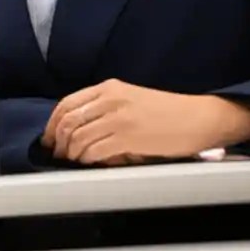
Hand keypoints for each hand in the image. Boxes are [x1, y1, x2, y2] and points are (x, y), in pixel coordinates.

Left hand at [40, 79, 249, 164]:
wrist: (200, 118)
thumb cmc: (168, 112)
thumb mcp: (130, 99)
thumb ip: (104, 108)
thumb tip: (77, 130)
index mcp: (108, 88)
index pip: (66, 104)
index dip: (52, 124)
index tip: (49, 138)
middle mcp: (110, 100)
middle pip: (67, 121)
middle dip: (57, 141)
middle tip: (58, 154)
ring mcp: (119, 118)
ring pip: (78, 138)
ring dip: (72, 153)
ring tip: (75, 161)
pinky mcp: (128, 138)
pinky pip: (95, 150)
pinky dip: (87, 159)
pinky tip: (91, 162)